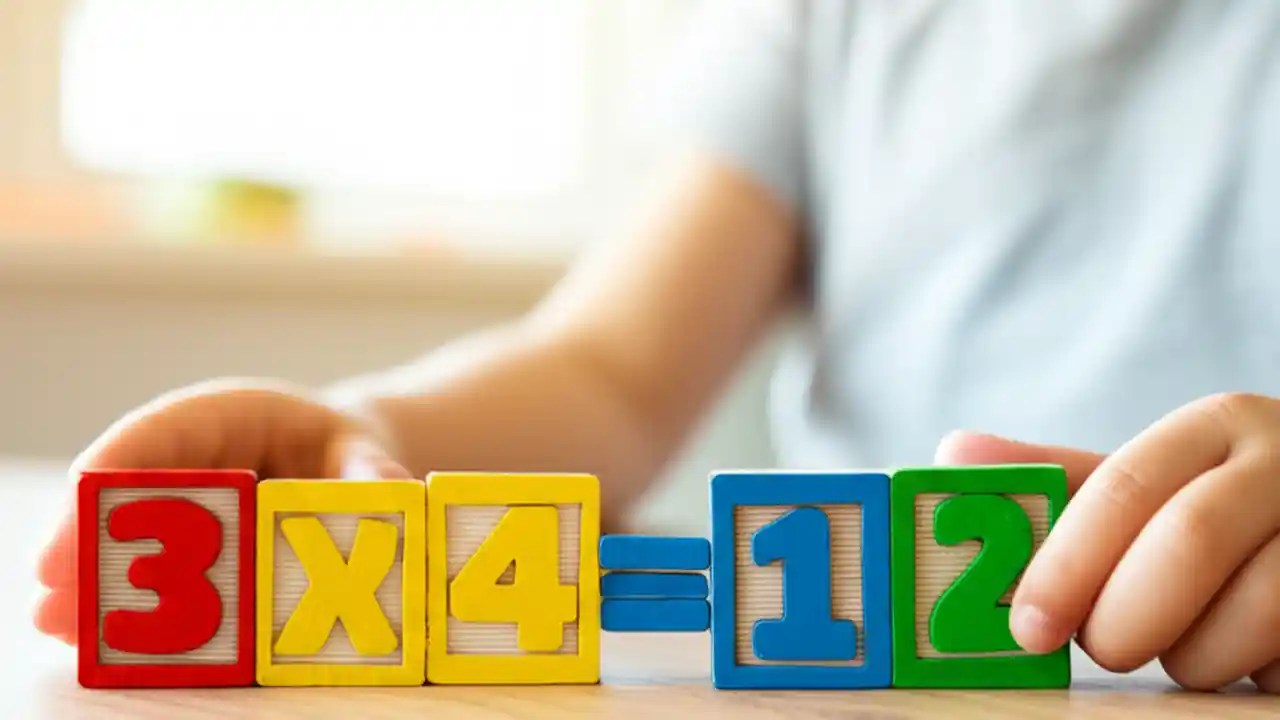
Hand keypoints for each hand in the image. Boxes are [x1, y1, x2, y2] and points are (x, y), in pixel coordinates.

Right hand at [33, 379, 408, 644]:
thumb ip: (371, 474)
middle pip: (128, 492)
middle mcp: (192, 457)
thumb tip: (389, 495)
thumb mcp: (363, 451)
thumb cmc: (344, 449)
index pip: (159, 431)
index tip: (80, 502)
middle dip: (89, 542)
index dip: (114, 466)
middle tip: (53, 599)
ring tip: (62, 626)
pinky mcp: (189, 546)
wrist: (348, 465)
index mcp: (229, 415)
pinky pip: (154, 568)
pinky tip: (101, 636)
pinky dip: (130, 600)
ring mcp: (183, 502)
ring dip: (97, 581)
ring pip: (128, 534)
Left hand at [936, 392, 1279, 692]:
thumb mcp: (1146, 486)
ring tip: (1180, 644)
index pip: (1125, 486)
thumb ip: (1059, 480)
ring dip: (1192, 655)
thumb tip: (953, 455)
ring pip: (1252, 613)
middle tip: (1098, 647)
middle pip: (1189, 541)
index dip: (1066, 561)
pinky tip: (1238, 654)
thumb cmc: (1217, 509)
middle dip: (1121, 616)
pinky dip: (1249, 674)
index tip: (1026, 625)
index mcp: (1215, 427)